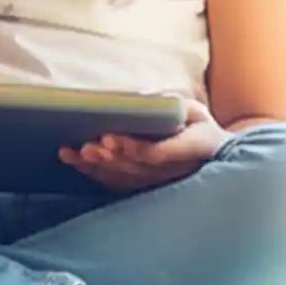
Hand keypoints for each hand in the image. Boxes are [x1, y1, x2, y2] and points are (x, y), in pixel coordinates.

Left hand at [58, 99, 231, 192]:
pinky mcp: (146, 187)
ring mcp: (158, 182)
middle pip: (134, 168)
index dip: (133, 148)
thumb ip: (171, 104)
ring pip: (123, 178)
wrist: (214, 158)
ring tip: (71, 153)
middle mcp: (172, 171)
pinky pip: (119, 184)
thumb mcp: (194, 110)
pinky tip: (77, 163)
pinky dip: (96, 175)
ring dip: (95, 167)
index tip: (109, 137)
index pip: (158, 153)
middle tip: (85, 146)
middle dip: (107, 157)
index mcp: (189, 148)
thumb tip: (141, 97)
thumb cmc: (200, 128)